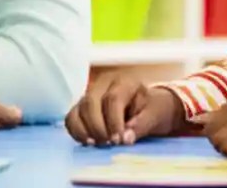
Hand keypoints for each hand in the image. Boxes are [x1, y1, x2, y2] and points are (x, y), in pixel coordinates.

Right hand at [66, 72, 185, 145]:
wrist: (149, 107)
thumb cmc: (153, 109)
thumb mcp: (155, 115)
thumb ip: (142, 124)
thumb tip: (125, 138)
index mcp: (124, 81)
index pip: (112, 98)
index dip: (113, 121)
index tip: (119, 140)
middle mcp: (104, 83)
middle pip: (90, 102)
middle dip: (97, 127)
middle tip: (108, 144)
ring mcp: (90, 94)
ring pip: (78, 109)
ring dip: (85, 130)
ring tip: (97, 144)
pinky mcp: (82, 107)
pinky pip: (71, 118)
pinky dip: (76, 131)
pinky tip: (88, 142)